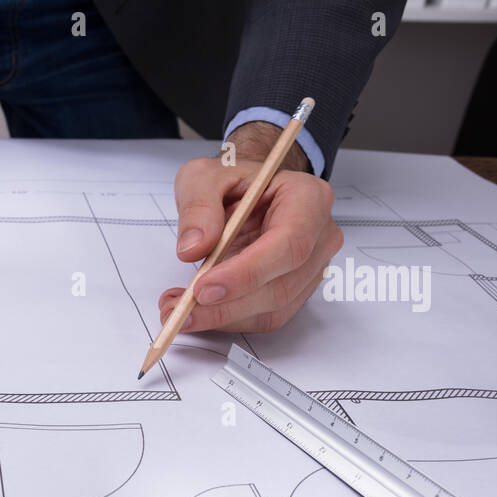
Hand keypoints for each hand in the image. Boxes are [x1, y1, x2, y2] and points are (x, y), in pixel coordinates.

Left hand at [159, 122, 342, 333]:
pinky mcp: (294, 293)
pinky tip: (194, 310)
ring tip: (177, 310)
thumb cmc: (234, 180)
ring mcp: (311, 269)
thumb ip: (197, 207)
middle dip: (225, 306)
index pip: (289, 243)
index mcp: (308, 198)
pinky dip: (225, 320)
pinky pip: (262, 318)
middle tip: (180, 310)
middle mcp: (319, 237)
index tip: (203, 289)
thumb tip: (193, 247)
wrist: (247, 193)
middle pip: (280, 286)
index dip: (247, 272)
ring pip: (272, 310)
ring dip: (220, 318)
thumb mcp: (204, 177)